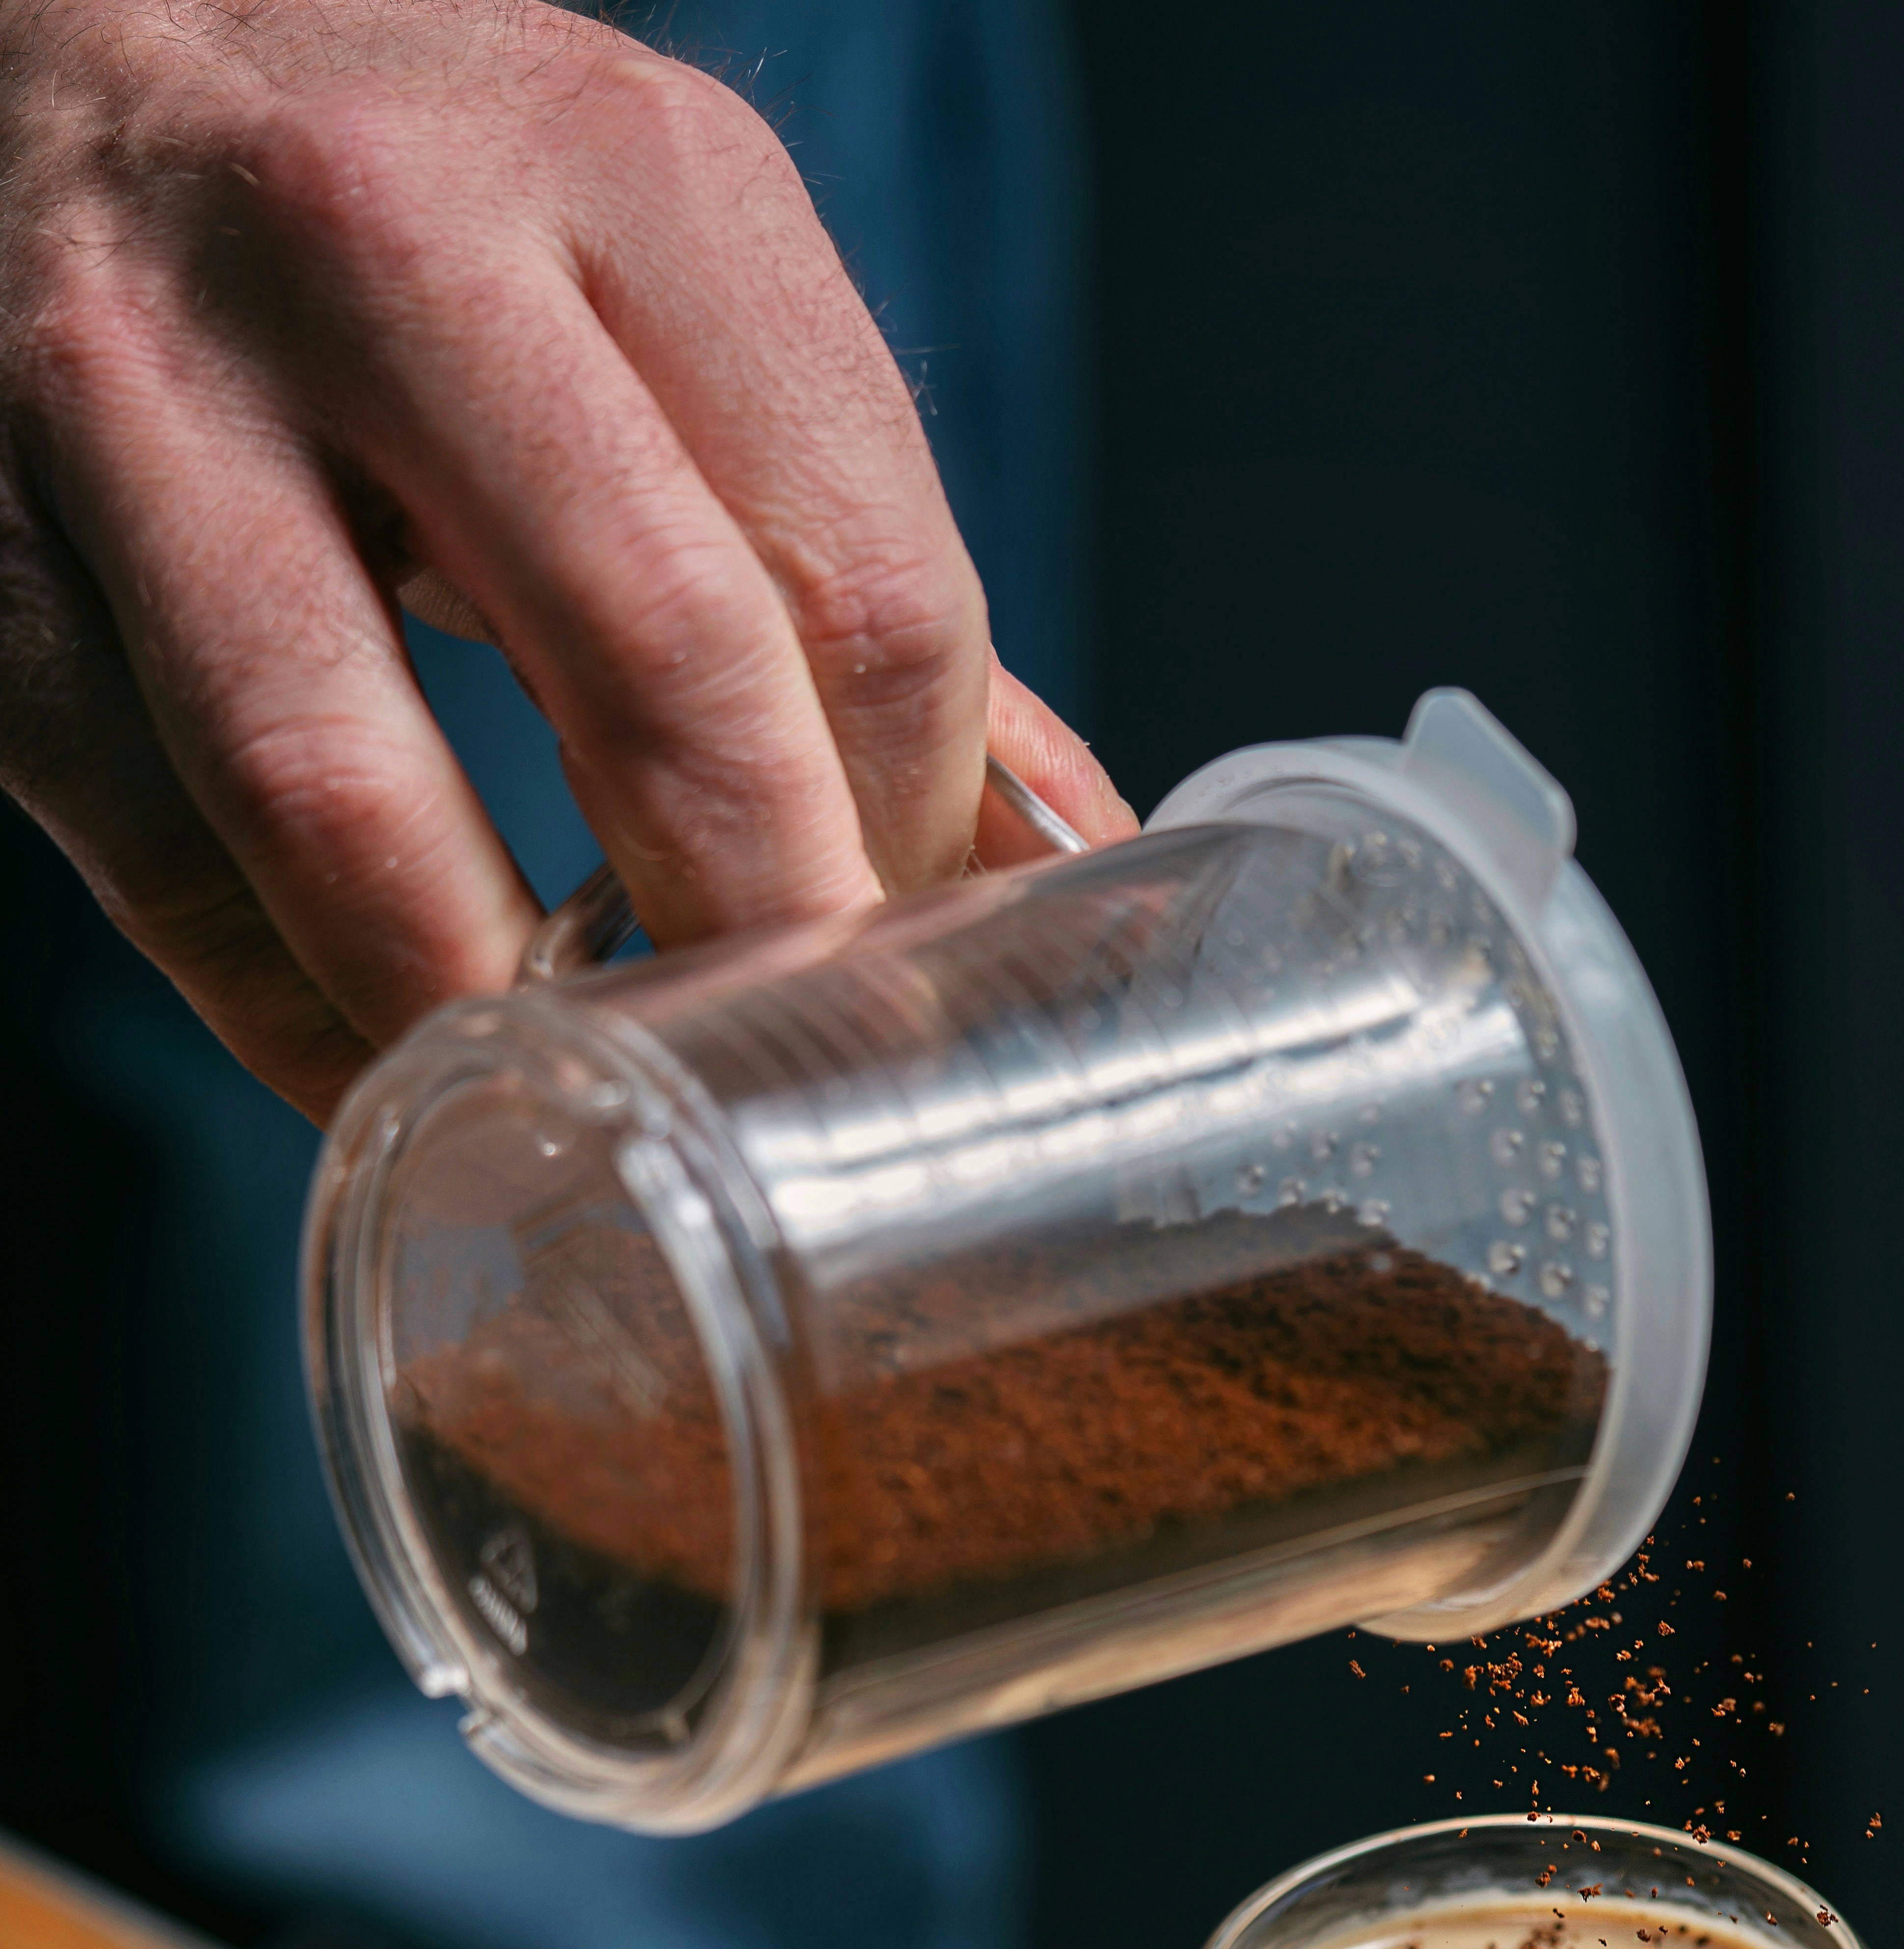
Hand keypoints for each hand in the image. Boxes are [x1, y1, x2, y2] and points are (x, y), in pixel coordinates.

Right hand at [0, 0, 1132, 1120]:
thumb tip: (1042, 858)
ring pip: (355, 800)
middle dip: (753, 938)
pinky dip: (297, 1019)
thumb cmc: (404, 195)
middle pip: (658, 675)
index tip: (909, 963)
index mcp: (627, 171)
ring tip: (590, 1121)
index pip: (863, 587)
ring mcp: (144, 382)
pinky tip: (397, 1084)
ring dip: (493, 1015)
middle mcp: (386, 238)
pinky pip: (168, 860)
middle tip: (791, 1082)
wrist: (53, 24)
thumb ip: (844, 558)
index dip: (918, 835)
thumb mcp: (655, 283)